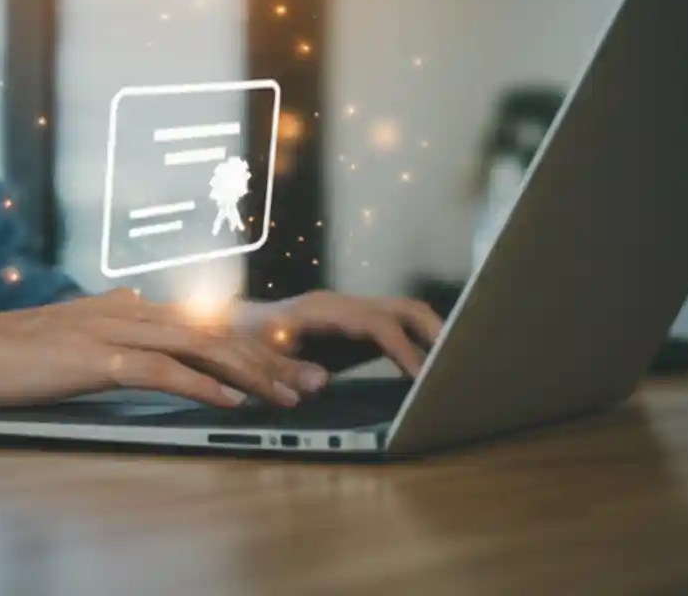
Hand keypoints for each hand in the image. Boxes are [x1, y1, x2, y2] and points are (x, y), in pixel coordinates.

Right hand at [0, 289, 328, 409]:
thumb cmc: (4, 351)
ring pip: (201, 346)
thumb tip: (132, 302)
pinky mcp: (94, 358)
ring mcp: (111, 331)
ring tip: (288, 395)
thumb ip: (104, 318)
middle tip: (312, 381)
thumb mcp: (64, 331)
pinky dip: (203, 385)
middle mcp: (127, 311)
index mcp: (124, 307)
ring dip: (251, 372)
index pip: (205, 324)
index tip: (290, 367)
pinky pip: (162, 371)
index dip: (254, 345)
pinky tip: (232, 401)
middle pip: (217, 331)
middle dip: (272, 358)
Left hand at [233, 291, 442, 376]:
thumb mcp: (255, 357)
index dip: (403, 349)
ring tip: (452, 366)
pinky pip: (395, 328)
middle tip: (455, 364)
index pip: (378, 323)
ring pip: (404, 314)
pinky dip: (417, 343)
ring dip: (430, 335)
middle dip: (433, 332)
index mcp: (322, 311)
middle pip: (402, 309)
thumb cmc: (241, 339)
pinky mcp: (355, 329)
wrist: (232, 325)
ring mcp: (352, 314)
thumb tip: (321, 382)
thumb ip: (285, 370)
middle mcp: (343, 306)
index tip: (421, 375)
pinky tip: (427, 368)